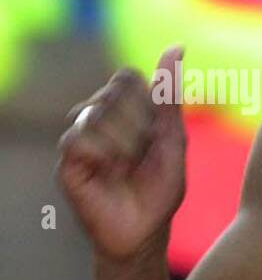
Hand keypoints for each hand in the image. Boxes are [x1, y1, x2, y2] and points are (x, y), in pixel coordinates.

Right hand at [57, 46, 186, 260]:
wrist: (144, 232)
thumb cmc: (160, 190)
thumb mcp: (174, 140)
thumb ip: (170, 96)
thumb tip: (176, 47)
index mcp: (125, 112)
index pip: (128, 77)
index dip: (147, 101)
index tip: (157, 132)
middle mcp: (98, 120)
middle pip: (114, 91)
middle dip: (140, 124)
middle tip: (142, 155)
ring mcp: (80, 139)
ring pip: (97, 111)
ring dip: (125, 141)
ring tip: (129, 165)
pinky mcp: (68, 162)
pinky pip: (78, 138)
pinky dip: (104, 153)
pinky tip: (112, 170)